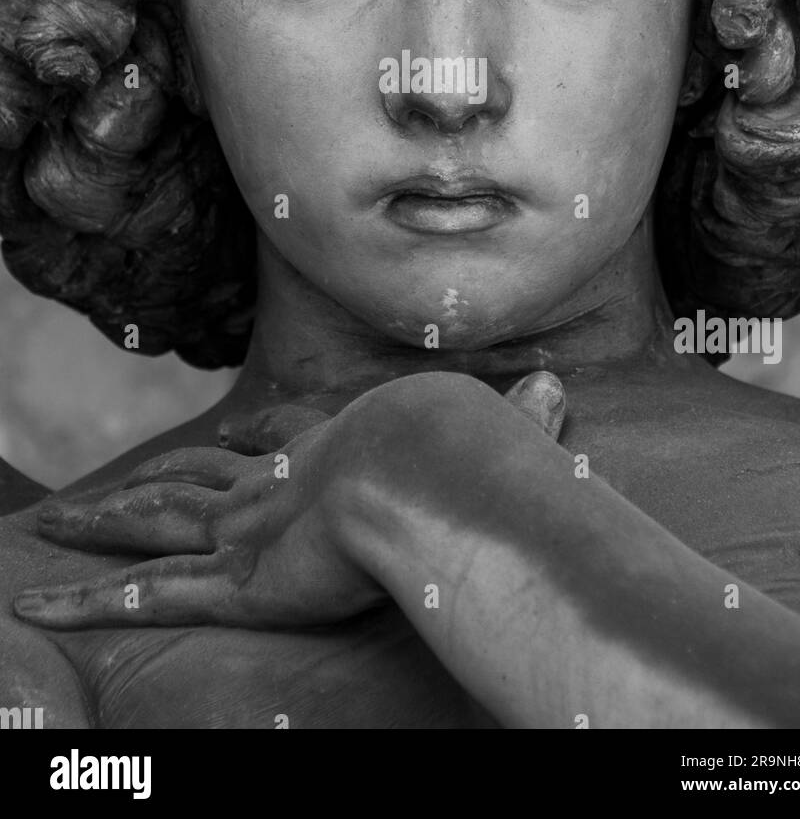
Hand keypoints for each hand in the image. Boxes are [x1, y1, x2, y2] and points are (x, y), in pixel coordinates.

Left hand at [13, 371, 565, 631]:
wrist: (435, 464)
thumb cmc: (476, 451)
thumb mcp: (503, 431)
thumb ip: (526, 417)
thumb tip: (560, 386)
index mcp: (336, 450)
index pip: (278, 441)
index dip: (252, 439)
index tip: (229, 433)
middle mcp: (279, 485)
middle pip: (199, 479)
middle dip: (155, 481)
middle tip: (112, 481)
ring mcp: (250, 528)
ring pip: (156, 525)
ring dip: (102, 524)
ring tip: (54, 522)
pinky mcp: (237, 578)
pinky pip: (153, 594)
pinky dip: (97, 600)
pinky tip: (50, 603)